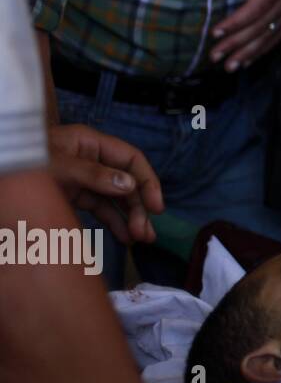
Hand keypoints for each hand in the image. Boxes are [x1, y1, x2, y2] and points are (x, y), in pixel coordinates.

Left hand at [47, 124, 163, 243]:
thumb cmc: (22, 163)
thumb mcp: (56, 167)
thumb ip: (93, 175)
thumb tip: (128, 186)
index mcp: (91, 143)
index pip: (131, 159)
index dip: (147, 181)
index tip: (156, 207)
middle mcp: (91, 159)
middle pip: (126, 181)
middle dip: (139, 206)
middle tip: (146, 233)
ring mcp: (82, 178)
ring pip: (116, 198)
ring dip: (130, 217)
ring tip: (142, 239)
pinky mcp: (72, 195)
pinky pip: (100, 208)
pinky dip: (113, 222)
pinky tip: (124, 237)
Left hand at [209, 0, 280, 70]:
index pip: (255, 8)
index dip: (236, 22)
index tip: (215, 33)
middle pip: (258, 28)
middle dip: (235, 44)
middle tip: (214, 57)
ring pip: (268, 37)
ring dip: (248, 54)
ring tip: (229, 67)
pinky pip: (277, 38)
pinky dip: (262, 51)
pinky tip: (248, 61)